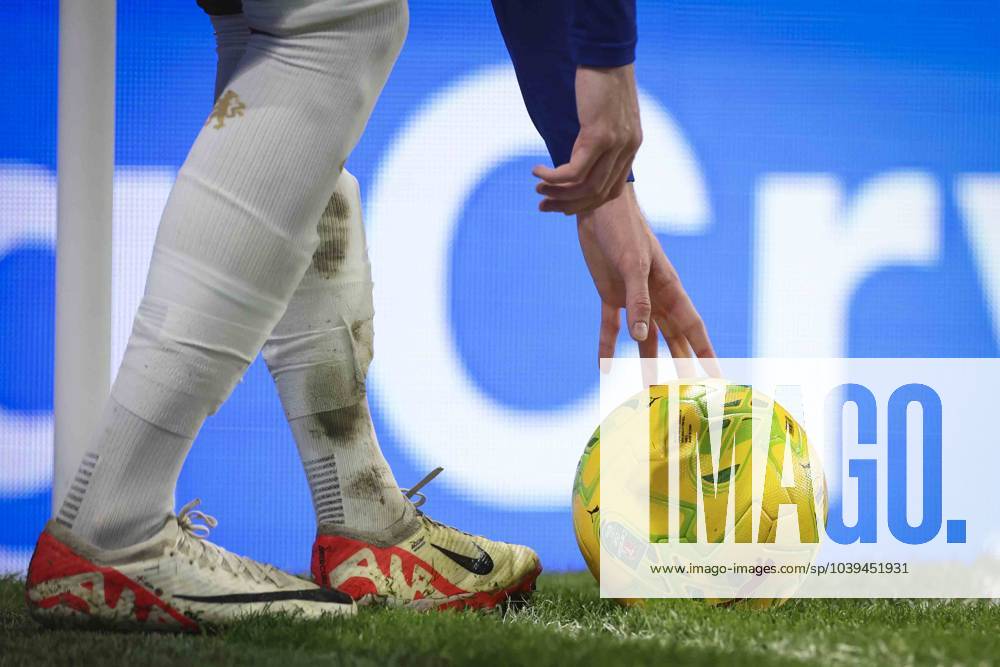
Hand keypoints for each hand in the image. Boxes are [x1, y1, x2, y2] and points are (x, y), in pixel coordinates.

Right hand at [534, 64, 641, 215]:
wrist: (606, 52)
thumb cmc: (601, 80)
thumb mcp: (604, 114)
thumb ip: (598, 137)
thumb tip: (578, 153)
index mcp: (630, 148)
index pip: (610, 192)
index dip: (584, 204)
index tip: (561, 205)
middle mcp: (627, 150)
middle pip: (597, 195)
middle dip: (567, 205)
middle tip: (542, 204)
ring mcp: (615, 144)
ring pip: (585, 186)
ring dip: (557, 192)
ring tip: (538, 188)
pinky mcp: (599, 135)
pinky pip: (574, 170)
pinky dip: (554, 177)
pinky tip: (538, 171)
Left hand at [577, 185, 718, 376]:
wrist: (600, 206)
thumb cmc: (625, 229)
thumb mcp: (632, 264)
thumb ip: (638, 300)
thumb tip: (639, 338)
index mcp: (670, 289)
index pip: (693, 327)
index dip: (705, 353)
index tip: (718, 377)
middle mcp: (655, 298)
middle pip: (673, 339)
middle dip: (683, 365)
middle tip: (690, 393)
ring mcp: (632, 297)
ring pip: (644, 338)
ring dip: (647, 362)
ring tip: (651, 390)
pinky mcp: (609, 293)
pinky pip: (610, 326)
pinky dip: (608, 345)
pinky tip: (605, 368)